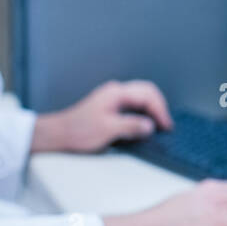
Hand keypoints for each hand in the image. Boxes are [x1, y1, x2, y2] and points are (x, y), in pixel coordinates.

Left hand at [31, 80, 172, 153]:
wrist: (60, 134)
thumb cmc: (79, 131)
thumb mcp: (108, 130)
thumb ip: (131, 126)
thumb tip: (150, 126)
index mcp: (116, 93)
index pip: (147, 96)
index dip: (160, 110)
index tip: (166, 126)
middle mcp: (116, 91)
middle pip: (147, 91)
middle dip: (159, 106)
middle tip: (166, 125)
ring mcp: (114, 97)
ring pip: (142, 97)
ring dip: (153, 109)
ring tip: (159, 125)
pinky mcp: (112, 105)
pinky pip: (134, 104)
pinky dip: (144, 112)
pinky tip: (146, 124)